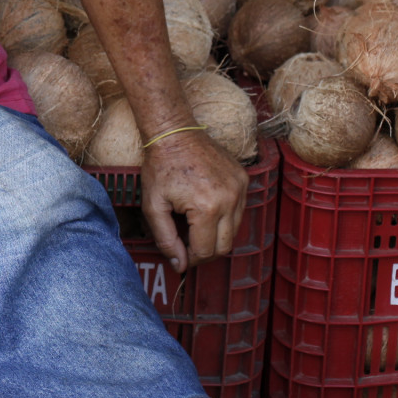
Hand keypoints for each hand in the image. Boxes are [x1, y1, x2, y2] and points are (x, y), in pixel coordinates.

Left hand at [139, 129, 247, 272]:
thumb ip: (166, 239)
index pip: (205, 251)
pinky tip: (207, 208)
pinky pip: (240, 210)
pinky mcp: (244, 179)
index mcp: (207, 208)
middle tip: (188, 246)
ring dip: (216, 235)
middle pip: (224, 246)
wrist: (174, 132)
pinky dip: (226, 217)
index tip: (180, 256)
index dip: (191, 259)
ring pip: (235, 230)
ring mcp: (240, 188)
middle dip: (206, 252)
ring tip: (196, 226)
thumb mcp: (154, 206)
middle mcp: (230, 200)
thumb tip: (179, 265)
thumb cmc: (160, 167)